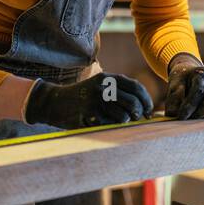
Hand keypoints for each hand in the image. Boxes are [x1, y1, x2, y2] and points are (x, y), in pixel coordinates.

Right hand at [24, 72, 152, 128]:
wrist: (54, 102)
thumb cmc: (82, 97)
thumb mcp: (100, 86)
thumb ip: (119, 91)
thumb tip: (144, 106)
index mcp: (108, 78)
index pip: (136, 87)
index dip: (146, 100)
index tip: (148, 111)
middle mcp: (104, 87)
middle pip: (133, 102)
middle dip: (138, 113)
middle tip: (136, 119)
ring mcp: (97, 100)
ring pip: (124, 116)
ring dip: (124, 122)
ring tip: (117, 121)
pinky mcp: (90, 114)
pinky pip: (110, 124)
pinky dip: (111, 126)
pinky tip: (102, 122)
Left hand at [165, 53, 203, 118]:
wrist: (191, 74)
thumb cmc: (182, 81)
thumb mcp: (174, 85)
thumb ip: (174, 98)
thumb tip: (175, 114)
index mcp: (201, 73)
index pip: (199, 89)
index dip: (190, 105)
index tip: (181, 117)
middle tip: (193, 118)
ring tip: (202, 120)